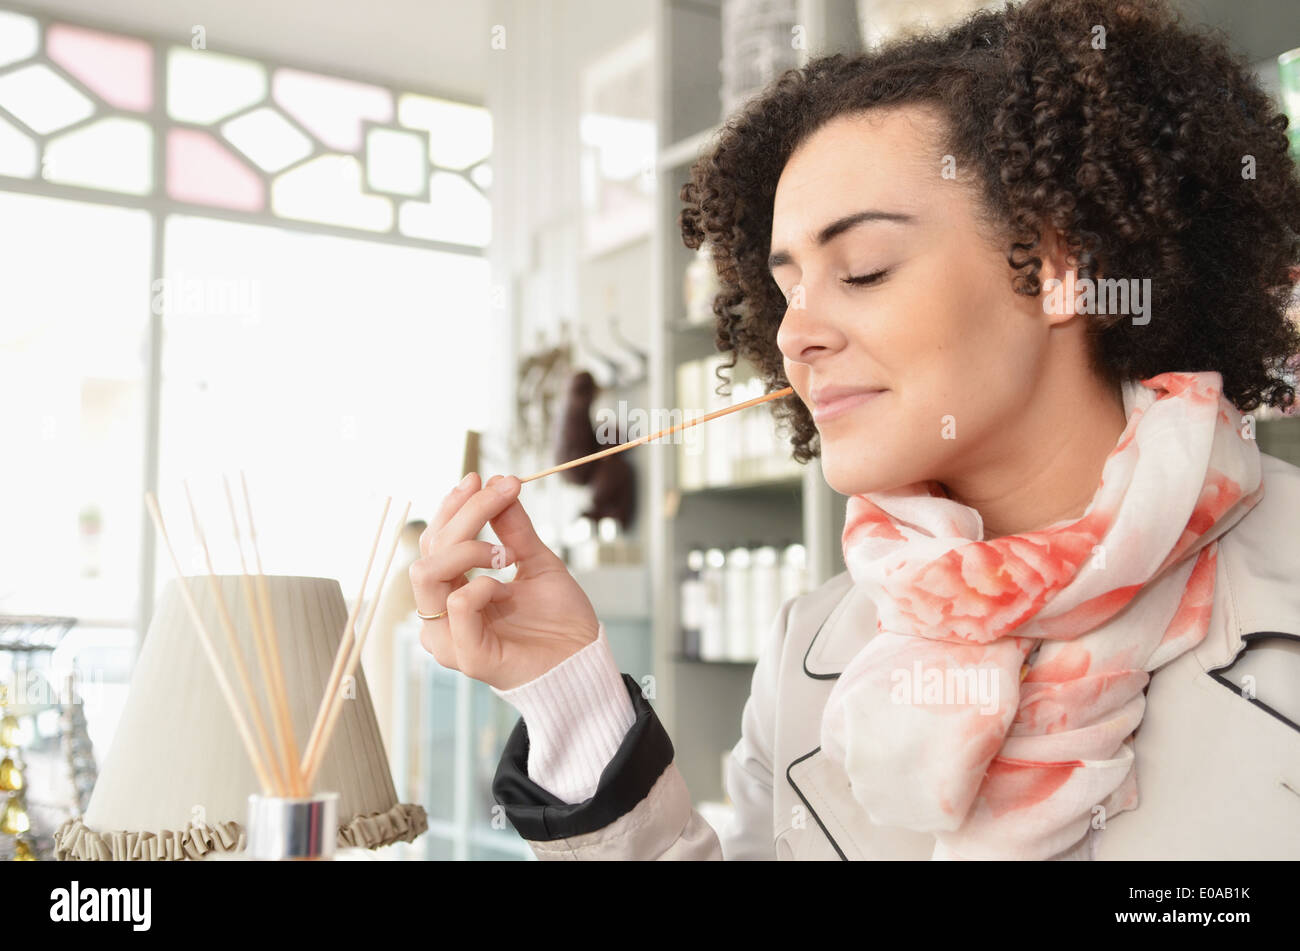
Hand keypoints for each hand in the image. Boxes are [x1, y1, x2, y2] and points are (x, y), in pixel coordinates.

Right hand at [409, 472, 599, 689]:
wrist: (582, 659)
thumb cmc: (557, 618)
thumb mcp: (536, 561)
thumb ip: (513, 529)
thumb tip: (497, 482)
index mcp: (452, 591)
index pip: (435, 541)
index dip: (453, 507)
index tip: (480, 478)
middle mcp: (442, 614)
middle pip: (429, 550)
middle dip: (465, 514)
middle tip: (501, 494)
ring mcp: (450, 636)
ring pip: (428, 574)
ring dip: (467, 548)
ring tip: (504, 553)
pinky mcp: (467, 656)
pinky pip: (457, 606)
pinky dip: (480, 585)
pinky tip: (503, 585)